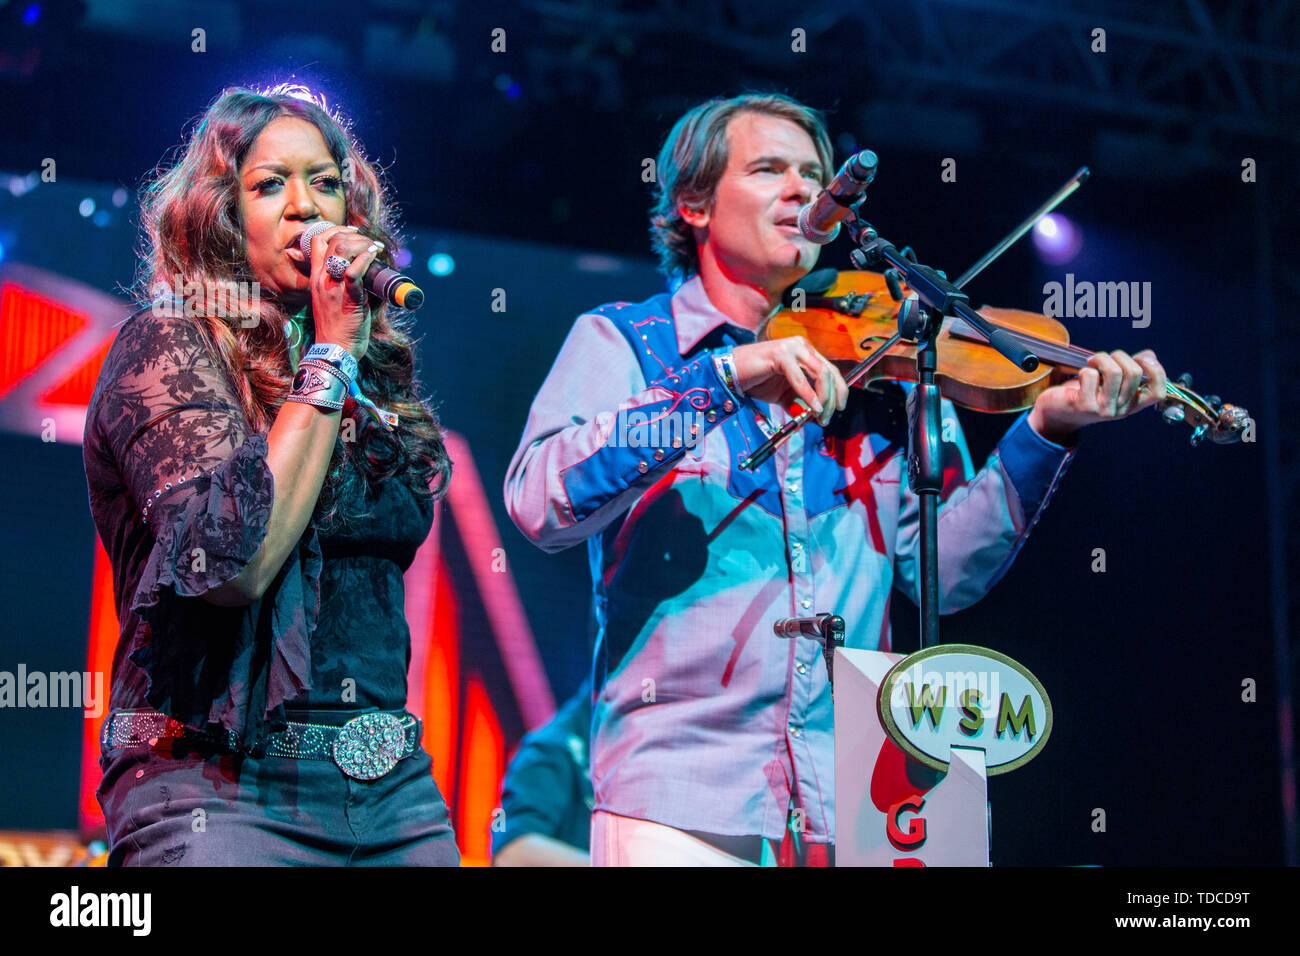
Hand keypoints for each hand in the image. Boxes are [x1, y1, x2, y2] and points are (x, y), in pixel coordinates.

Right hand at [308, 224, 384, 359]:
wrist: (336, 350)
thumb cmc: (338, 327)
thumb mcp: (332, 299)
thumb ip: (342, 283)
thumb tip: (365, 270)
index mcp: (316, 277)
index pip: (316, 241)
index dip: (335, 230)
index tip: (353, 231)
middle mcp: (321, 279)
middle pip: (331, 241)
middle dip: (354, 235)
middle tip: (370, 242)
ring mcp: (333, 288)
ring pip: (341, 251)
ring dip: (362, 243)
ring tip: (375, 248)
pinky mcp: (348, 298)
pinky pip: (355, 272)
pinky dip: (366, 258)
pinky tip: (375, 254)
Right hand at [731, 337, 847, 425]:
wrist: (731, 374)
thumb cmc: (756, 381)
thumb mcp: (784, 396)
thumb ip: (800, 403)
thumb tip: (817, 418)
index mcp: (806, 352)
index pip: (831, 370)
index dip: (839, 390)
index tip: (838, 409)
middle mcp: (802, 346)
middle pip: (829, 372)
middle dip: (832, 398)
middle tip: (826, 418)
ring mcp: (792, 348)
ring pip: (821, 373)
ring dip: (823, 398)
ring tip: (819, 415)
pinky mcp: (780, 354)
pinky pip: (800, 378)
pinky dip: (809, 394)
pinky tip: (812, 407)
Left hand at [1027, 348, 1167, 443]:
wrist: (1056, 412)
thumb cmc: (1086, 392)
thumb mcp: (1112, 383)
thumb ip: (1131, 370)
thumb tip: (1150, 356)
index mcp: (1133, 404)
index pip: (1158, 393)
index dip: (1157, 372)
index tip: (1142, 359)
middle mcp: (1121, 410)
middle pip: (1134, 373)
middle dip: (1120, 356)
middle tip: (1105, 358)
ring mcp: (1103, 410)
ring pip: (1114, 372)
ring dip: (1102, 358)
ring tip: (1093, 361)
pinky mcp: (1085, 405)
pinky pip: (1091, 375)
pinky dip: (1085, 368)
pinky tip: (1080, 375)